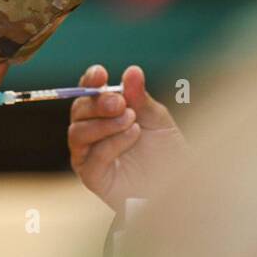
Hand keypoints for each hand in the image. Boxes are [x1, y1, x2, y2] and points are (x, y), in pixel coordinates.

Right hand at [68, 64, 189, 212]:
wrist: (178, 185)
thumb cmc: (165, 152)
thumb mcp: (156, 118)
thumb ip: (140, 97)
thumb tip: (132, 71)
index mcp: (104, 114)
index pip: (88, 93)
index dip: (89, 81)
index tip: (100, 73)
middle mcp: (92, 133)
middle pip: (78, 110)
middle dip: (98, 103)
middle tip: (120, 103)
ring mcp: (89, 155)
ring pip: (78, 132)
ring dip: (104, 123)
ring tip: (132, 121)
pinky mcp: (92, 177)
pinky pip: (92, 156)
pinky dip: (112, 142)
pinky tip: (133, 135)